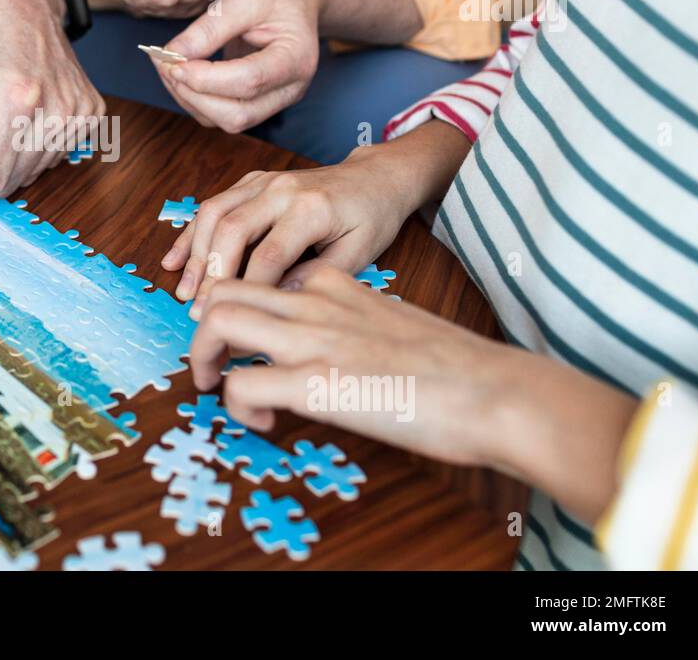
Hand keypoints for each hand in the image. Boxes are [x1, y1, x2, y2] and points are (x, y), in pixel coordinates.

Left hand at [155, 0, 323, 133]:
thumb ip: (208, 29)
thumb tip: (172, 56)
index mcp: (296, 58)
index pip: (249, 81)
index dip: (206, 78)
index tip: (174, 61)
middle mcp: (290, 88)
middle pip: (239, 115)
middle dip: (195, 96)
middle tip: (165, 66)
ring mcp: (275, 99)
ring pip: (227, 121)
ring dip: (191, 100)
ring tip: (168, 67)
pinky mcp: (257, 100)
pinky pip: (222, 114)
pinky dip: (195, 100)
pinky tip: (180, 74)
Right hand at [162, 146, 418, 317]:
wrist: (376, 176)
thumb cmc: (372, 217)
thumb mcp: (360, 252)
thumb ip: (318, 276)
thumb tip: (274, 300)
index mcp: (312, 208)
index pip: (269, 254)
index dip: (249, 290)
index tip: (237, 323)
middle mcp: (281, 189)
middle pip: (232, 230)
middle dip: (212, 274)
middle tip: (198, 311)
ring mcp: (262, 181)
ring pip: (214, 213)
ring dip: (195, 255)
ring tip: (184, 291)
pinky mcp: (251, 182)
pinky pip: (212, 205)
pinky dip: (191, 234)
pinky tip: (173, 261)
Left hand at [189, 270, 514, 466]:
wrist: (495, 391)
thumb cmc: (455, 368)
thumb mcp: (390, 322)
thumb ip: (352, 322)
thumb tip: (329, 351)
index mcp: (336, 286)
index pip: (262, 275)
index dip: (241, 305)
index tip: (247, 342)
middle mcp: (316, 304)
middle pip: (224, 289)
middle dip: (202, 327)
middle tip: (212, 364)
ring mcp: (312, 340)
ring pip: (218, 322)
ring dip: (203, 358)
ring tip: (218, 386)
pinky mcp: (315, 384)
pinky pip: (241, 386)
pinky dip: (238, 408)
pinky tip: (264, 423)